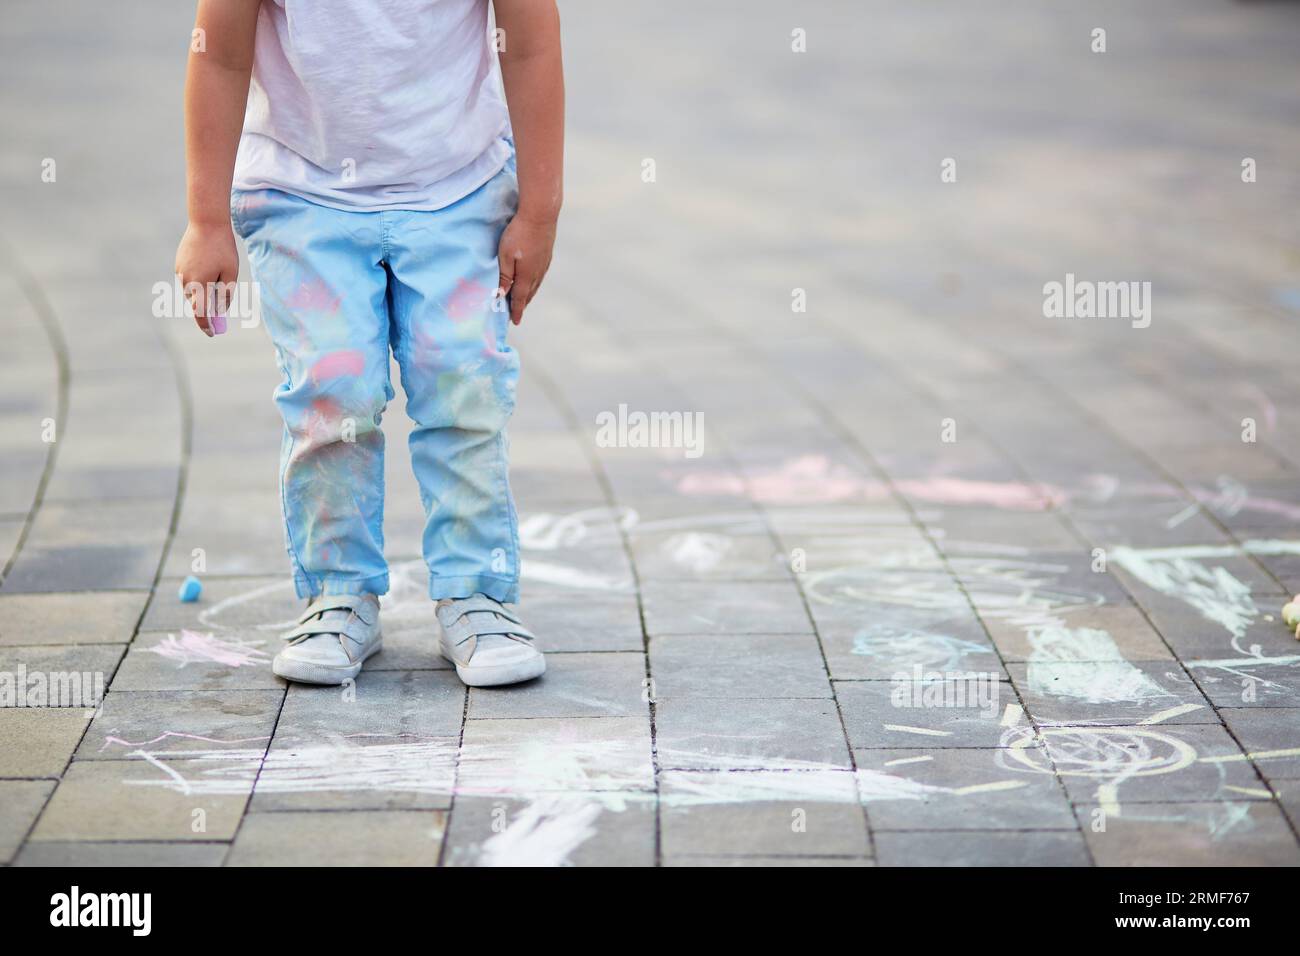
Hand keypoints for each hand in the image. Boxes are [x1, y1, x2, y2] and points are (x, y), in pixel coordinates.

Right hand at [174, 221, 238, 336]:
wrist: (206, 222)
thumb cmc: (223, 248)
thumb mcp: (230, 273)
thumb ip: (225, 293)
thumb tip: (220, 309)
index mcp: (200, 285)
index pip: (200, 313)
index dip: (206, 325)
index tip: (212, 333)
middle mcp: (186, 280)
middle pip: (196, 302)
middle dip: (207, 308)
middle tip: (219, 315)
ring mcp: (180, 271)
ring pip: (192, 290)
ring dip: (202, 293)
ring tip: (217, 282)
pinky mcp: (179, 263)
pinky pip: (189, 278)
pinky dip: (198, 281)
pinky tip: (209, 269)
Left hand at [497, 212, 556, 325]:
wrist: (541, 215)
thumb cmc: (519, 233)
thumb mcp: (505, 255)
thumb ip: (504, 276)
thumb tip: (502, 295)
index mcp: (526, 276)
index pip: (519, 299)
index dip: (516, 311)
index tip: (514, 322)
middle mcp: (537, 273)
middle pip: (528, 294)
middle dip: (521, 305)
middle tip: (515, 314)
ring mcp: (544, 265)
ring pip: (535, 286)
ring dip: (528, 295)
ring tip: (523, 301)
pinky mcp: (547, 256)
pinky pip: (540, 276)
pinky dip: (534, 284)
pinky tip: (532, 282)